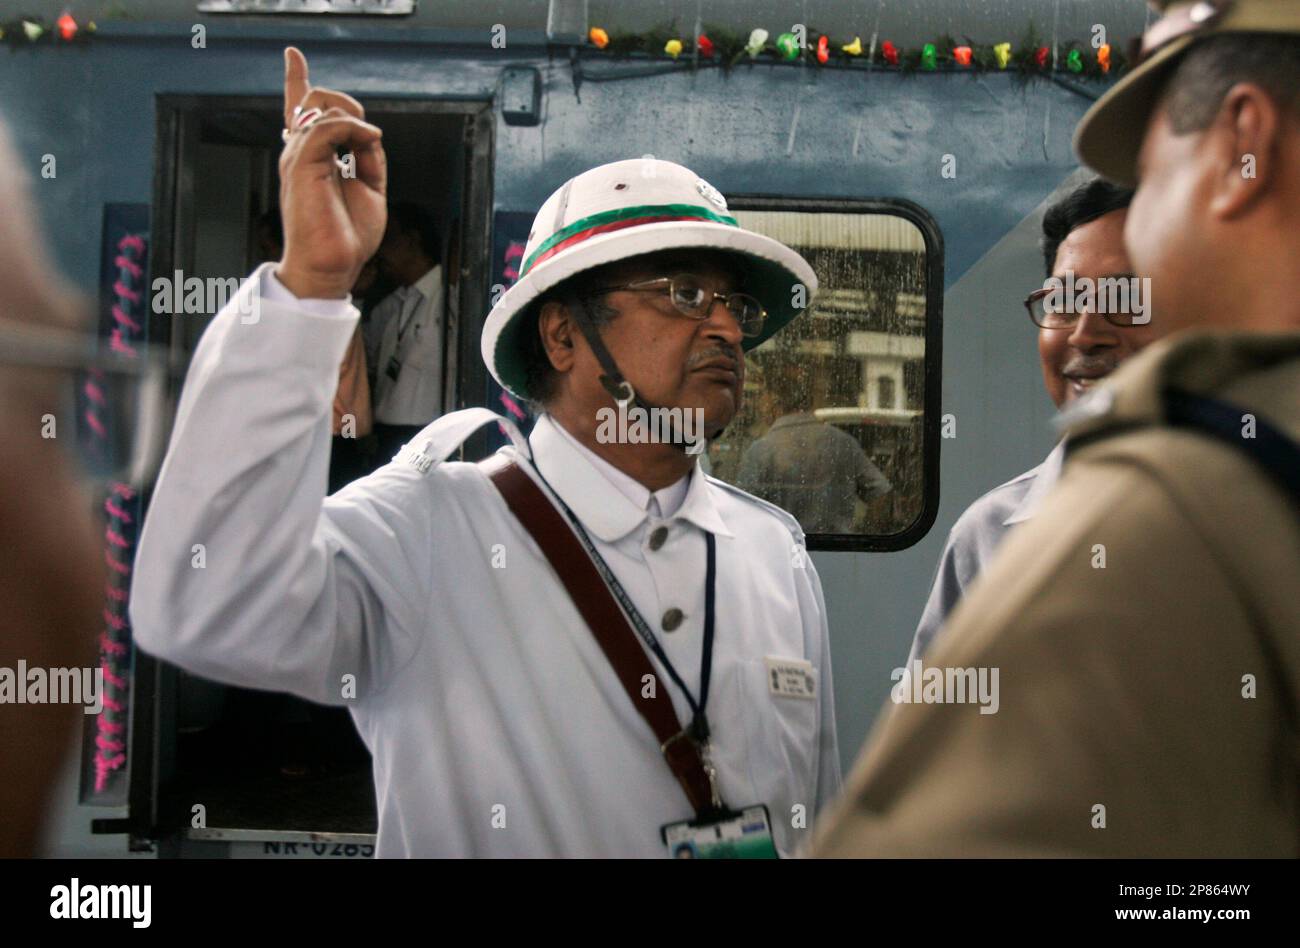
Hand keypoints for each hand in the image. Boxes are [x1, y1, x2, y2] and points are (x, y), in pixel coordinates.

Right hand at [275, 47, 386, 299]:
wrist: (333, 266)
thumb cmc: (347, 236)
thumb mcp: (370, 189)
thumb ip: (368, 157)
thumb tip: (369, 132)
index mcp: (311, 158)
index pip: (298, 111)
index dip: (296, 79)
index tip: (292, 55)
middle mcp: (299, 152)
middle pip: (314, 99)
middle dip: (347, 102)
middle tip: (368, 135)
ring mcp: (297, 156)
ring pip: (321, 106)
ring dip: (355, 118)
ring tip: (370, 146)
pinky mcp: (302, 164)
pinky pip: (327, 125)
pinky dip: (355, 128)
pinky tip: (369, 142)